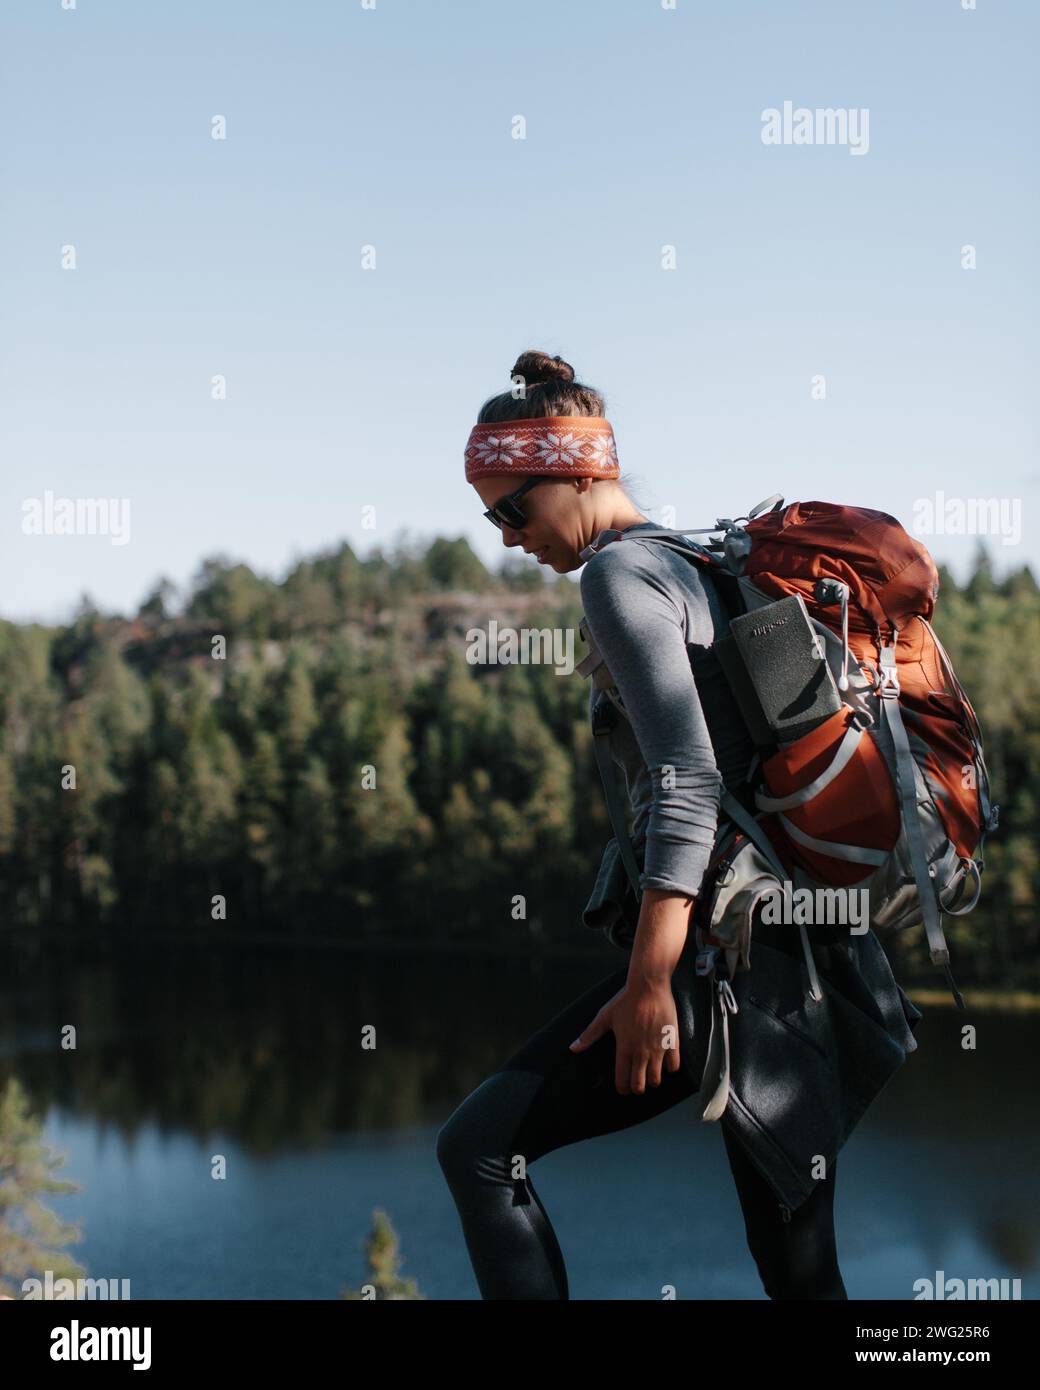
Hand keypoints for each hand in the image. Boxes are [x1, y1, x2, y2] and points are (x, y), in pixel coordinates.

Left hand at [569, 980, 681, 1095]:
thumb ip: (589, 1034)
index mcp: (624, 1048)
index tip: (622, 1088)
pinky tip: (664, 1062)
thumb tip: (573, 1048)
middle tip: (635, 1082)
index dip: (622, 1089)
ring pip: (656, 1080)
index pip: (622, 1081)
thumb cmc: (625, 1000)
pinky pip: (674, 1066)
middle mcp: (641, 1052)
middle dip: (636, 1088)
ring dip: (652, 1080)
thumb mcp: (604, 1017)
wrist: (649, 985)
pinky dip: (669, 1068)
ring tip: (649, 1073)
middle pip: (640, 1086)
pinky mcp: (672, 1041)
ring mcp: (658, 1048)